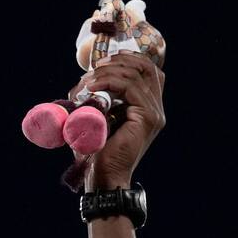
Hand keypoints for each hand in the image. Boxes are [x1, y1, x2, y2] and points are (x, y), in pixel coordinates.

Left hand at [69, 51, 165, 189]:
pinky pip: (130, 87)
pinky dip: (109, 81)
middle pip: (147, 67)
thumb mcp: (95, 121)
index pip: (147, 72)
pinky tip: (92, 86)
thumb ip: (95, 102)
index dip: (127, 60)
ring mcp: (154, 112)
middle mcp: (156, 107)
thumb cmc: (96, 153)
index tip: (101, 63)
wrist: (103, 178)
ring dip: (109, 71)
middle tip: (95, 67)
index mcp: (147, 107)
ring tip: (88, 79)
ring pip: (137, 74)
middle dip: (119, 60)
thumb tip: (82, 82)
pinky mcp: (147, 117)